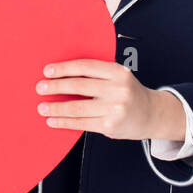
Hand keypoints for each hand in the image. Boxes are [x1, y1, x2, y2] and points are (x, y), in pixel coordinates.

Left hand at [35, 59, 182, 141]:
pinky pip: (81, 123)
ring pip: (77, 107)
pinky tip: (53, 120)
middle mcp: (117, 89)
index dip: (64, 68)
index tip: (48, 71)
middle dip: (55, 87)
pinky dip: (64, 122)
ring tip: (42, 107)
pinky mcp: (109, 125)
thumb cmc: (130, 94)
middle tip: (40, 88)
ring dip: (56, 107)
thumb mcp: (119, 77)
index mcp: (118, 72)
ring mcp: (114, 108)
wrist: (152, 115)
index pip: (85, 67)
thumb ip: (97, 74)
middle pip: (79, 86)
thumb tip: (63, 74)